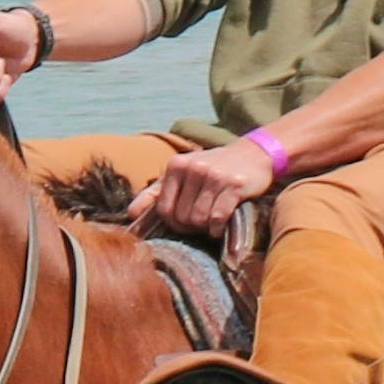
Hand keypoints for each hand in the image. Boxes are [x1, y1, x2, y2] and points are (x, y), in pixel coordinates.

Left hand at [140, 133, 284, 242]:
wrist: (253, 155)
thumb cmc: (214, 168)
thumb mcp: (183, 172)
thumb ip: (156, 192)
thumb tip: (130, 213)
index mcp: (176, 165)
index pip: (163, 208)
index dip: (172, 221)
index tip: (184, 221)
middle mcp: (193, 168)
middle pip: (181, 217)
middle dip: (191, 225)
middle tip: (202, 219)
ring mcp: (214, 176)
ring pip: (198, 220)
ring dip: (205, 227)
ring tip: (212, 218)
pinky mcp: (233, 186)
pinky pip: (217, 218)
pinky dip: (218, 228)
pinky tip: (221, 224)